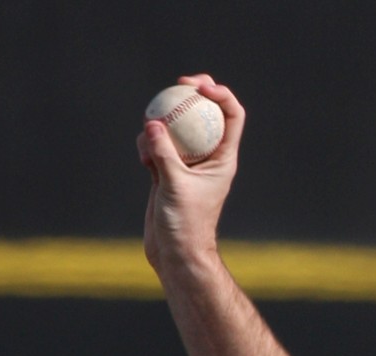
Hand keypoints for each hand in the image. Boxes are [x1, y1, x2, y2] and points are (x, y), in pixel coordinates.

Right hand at [137, 75, 245, 273]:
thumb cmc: (185, 224)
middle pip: (205, 114)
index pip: (232, 116)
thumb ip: (164, 153)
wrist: (175, 252)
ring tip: (149, 150)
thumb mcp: (174, 185)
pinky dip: (147, 145)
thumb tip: (153, 122)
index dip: (221, 95)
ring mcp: (187, 162)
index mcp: (223, 158)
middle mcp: (208, 156)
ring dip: (159, 127)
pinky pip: (156, 144)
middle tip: (179, 83)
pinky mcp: (166, 170)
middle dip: (193, 95)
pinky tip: (143, 161)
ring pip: (176, 127)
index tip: (199, 87)